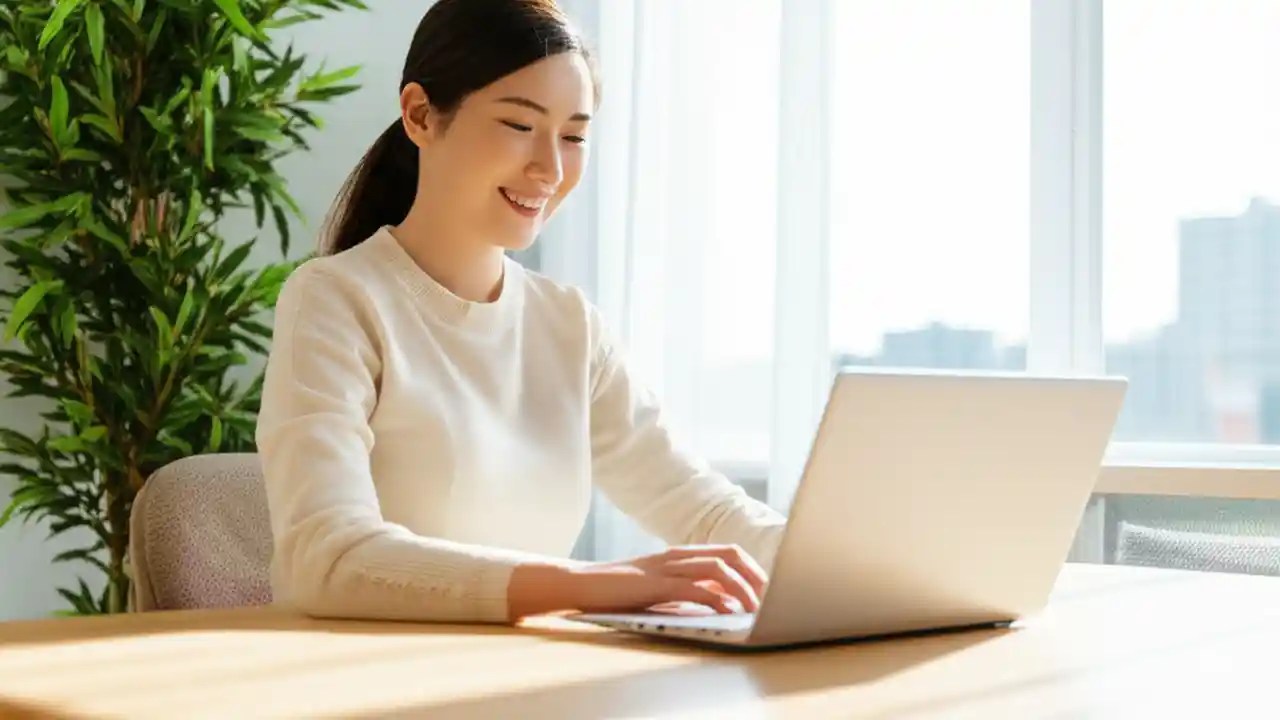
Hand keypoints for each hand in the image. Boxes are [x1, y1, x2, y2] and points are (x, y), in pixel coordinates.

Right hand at [508, 544, 768, 619]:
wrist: (582, 585)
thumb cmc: (620, 592)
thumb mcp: (661, 590)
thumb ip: (688, 593)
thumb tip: (723, 606)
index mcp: (680, 554)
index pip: (727, 552)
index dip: (753, 568)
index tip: (769, 588)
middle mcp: (677, 555)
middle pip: (730, 554)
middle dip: (755, 575)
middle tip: (771, 597)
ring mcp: (666, 567)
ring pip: (717, 568)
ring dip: (742, 588)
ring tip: (756, 608)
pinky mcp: (655, 584)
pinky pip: (693, 587)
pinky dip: (715, 598)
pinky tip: (726, 612)